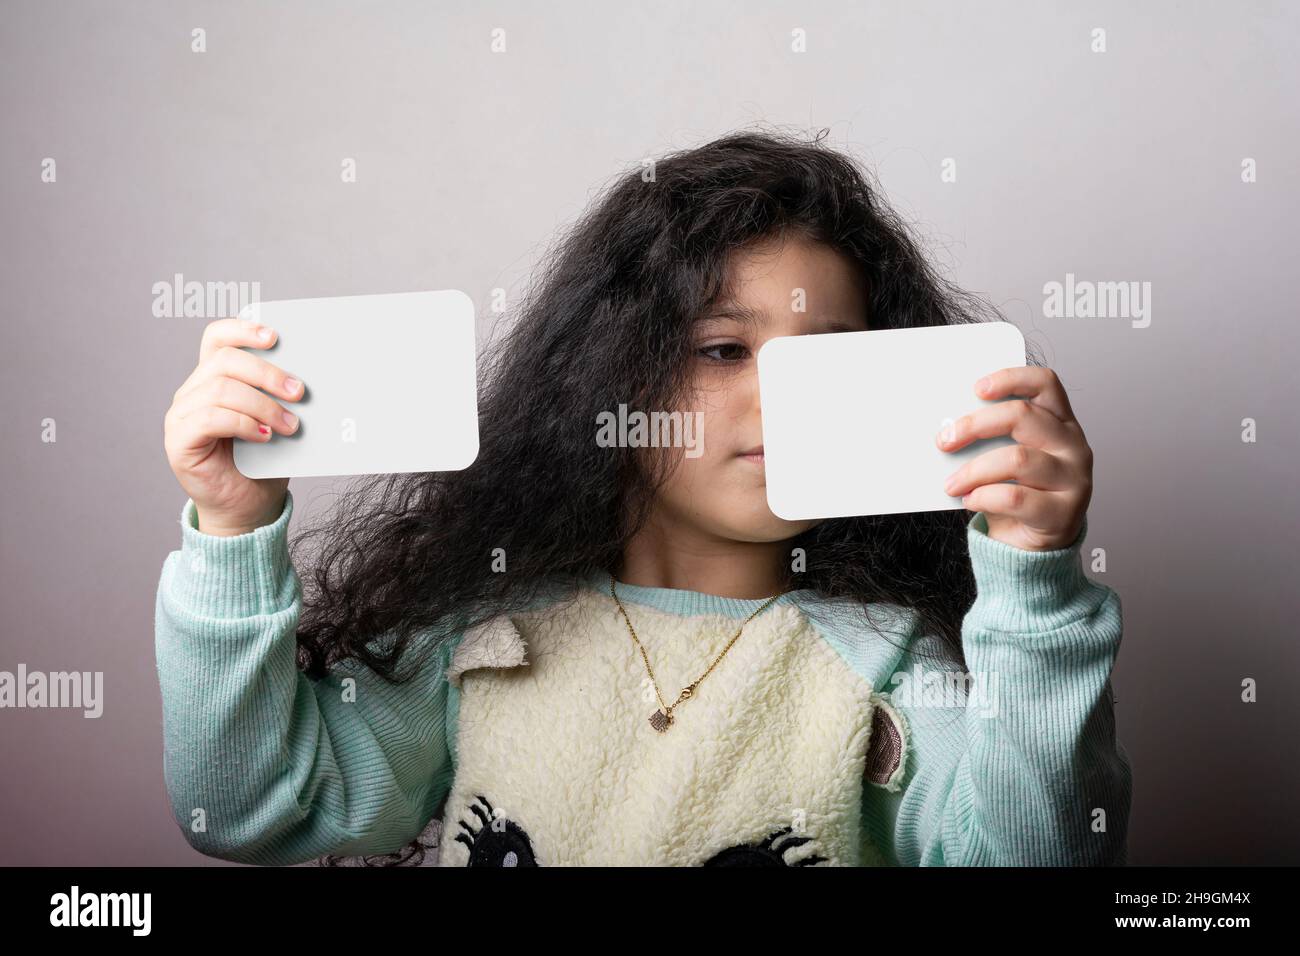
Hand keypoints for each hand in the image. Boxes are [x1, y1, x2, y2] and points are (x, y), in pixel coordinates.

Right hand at [163, 317, 303, 535]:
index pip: (217, 338)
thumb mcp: (278, 420)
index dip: (242, 329)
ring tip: (290, 425)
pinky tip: (264, 436)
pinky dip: (243, 423)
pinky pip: (210, 418)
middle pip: (224, 361)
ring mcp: (182, 416)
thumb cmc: (264, 462)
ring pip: (220, 389)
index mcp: (214, 379)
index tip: (275, 336)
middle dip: (267, 373)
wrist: (249, 508)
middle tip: (299, 391)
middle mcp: (193, 392)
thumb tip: (311, 376)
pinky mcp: (180, 442)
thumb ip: (283, 397)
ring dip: (262, 404)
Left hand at [936, 366, 1091, 551]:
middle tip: (944, 440)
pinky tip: (970, 500)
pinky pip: (1014, 497)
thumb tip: (947, 429)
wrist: (1031, 547)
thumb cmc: (1015, 494)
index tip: (977, 388)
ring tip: (951, 484)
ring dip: (974, 471)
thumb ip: (988, 441)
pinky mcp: (1064, 512)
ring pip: (1017, 459)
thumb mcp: (1004, 460)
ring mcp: (1074, 479)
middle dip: (975, 425)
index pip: (1045, 384)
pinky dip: (983, 497)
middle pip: (1023, 416)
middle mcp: (1073, 445)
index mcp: (1060, 422)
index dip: (1011, 379)